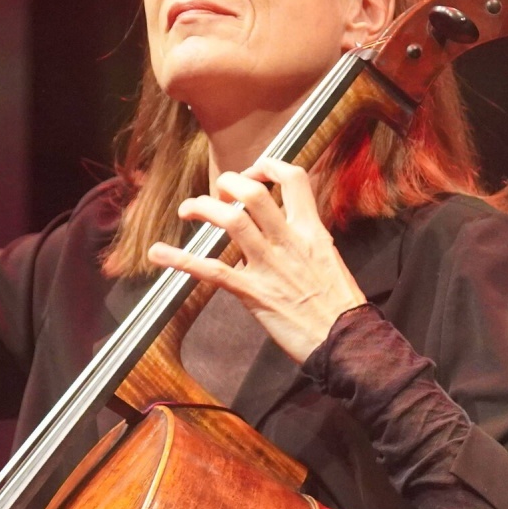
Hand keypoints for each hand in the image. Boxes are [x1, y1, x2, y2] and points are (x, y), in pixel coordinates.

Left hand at [147, 157, 364, 363]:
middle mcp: (290, 242)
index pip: (294, 179)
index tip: (253, 174)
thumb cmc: (340, 308)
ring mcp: (270, 266)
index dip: (268, 167)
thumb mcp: (329, 262)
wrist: (348, 341)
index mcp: (311, 232)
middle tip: (216, 193)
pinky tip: (158, 254)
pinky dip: (181, 260)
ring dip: (202, 208)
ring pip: (232, 221)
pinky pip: (213, 271)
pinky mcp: (254, 293)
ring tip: (187, 210)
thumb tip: (283, 237)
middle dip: (228, 183)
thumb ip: (305, 244)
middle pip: (254, 193)